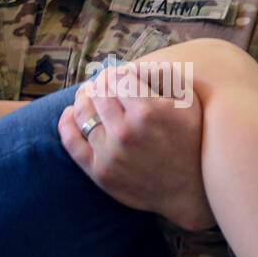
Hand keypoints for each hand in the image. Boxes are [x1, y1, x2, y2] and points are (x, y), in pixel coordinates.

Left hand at [57, 65, 215, 230]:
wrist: (189, 191)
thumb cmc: (191, 139)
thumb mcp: (189, 102)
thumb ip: (164, 75)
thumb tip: (132, 65)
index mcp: (147, 112)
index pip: (117, 77)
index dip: (118, 72)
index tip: (121, 77)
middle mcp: (125, 133)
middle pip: (98, 92)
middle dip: (100, 83)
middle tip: (105, 85)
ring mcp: (110, 155)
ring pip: (82, 112)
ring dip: (83, 99)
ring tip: (90, 96)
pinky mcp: (100, 173)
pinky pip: (71, 142)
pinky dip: (66, 123)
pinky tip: (70, 114)